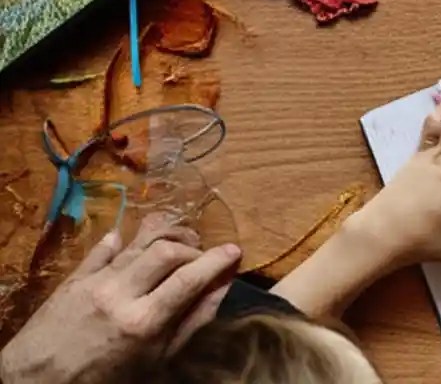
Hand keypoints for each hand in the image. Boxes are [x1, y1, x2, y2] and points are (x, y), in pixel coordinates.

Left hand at [0, 216, 239, 383]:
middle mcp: (120, 294)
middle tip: (203, 255)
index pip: (190, 278)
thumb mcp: (156, 361)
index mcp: (144, 321)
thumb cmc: (105, 379)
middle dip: (192, 247)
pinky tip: (133, 242)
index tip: (235, 250)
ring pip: (138, 241)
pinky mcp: (75, 277)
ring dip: (166, 236)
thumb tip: (221, 287)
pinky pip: (103, 248)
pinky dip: (124, 241)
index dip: (218, 260)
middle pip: (166, 250)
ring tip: (180, 242)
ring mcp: (95, 281)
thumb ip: (191, 322)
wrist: (39, 381)